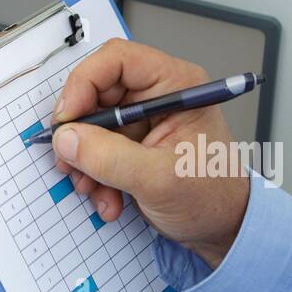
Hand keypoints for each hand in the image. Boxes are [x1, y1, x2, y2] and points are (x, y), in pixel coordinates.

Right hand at [51, 39, 249, 268]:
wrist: (224, 231)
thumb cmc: (213, 199)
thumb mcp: (159, 180)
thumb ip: (110, 157)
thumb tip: (67, 138)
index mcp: (175, 86)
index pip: (118, 60)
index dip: (85, 82)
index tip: (67, 118)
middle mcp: (158, 95)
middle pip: (97, 91)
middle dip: (80, 131)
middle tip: (69, 159)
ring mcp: (144, 120)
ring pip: (92, 122)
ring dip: (84, 159)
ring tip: (92, 188)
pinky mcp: (133, 143)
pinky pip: (97, 147)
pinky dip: (93, 173)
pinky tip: (107, 198)